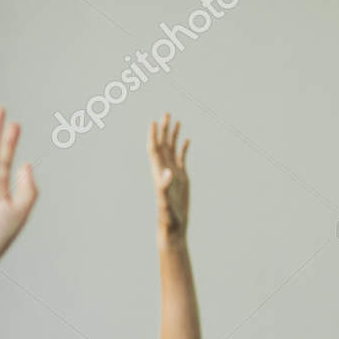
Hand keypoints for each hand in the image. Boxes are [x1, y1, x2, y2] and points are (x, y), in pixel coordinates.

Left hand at [148, 114, 189, 241]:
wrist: (173, 225)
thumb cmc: (167, 216)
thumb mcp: (166, 201)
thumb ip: (165, 187)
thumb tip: (168, 172)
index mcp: (158, 173)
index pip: (154, 150)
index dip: (153, 136)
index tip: (153, 122)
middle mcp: (164, 170)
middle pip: (162, 145)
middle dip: (163, 130)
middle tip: (166, 113)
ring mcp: (173, 173)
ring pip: (172, 150)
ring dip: (172, 135)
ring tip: (175, 120)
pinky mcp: (182, 178)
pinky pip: (181, 158)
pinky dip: (183, 148)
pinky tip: (186, 140)